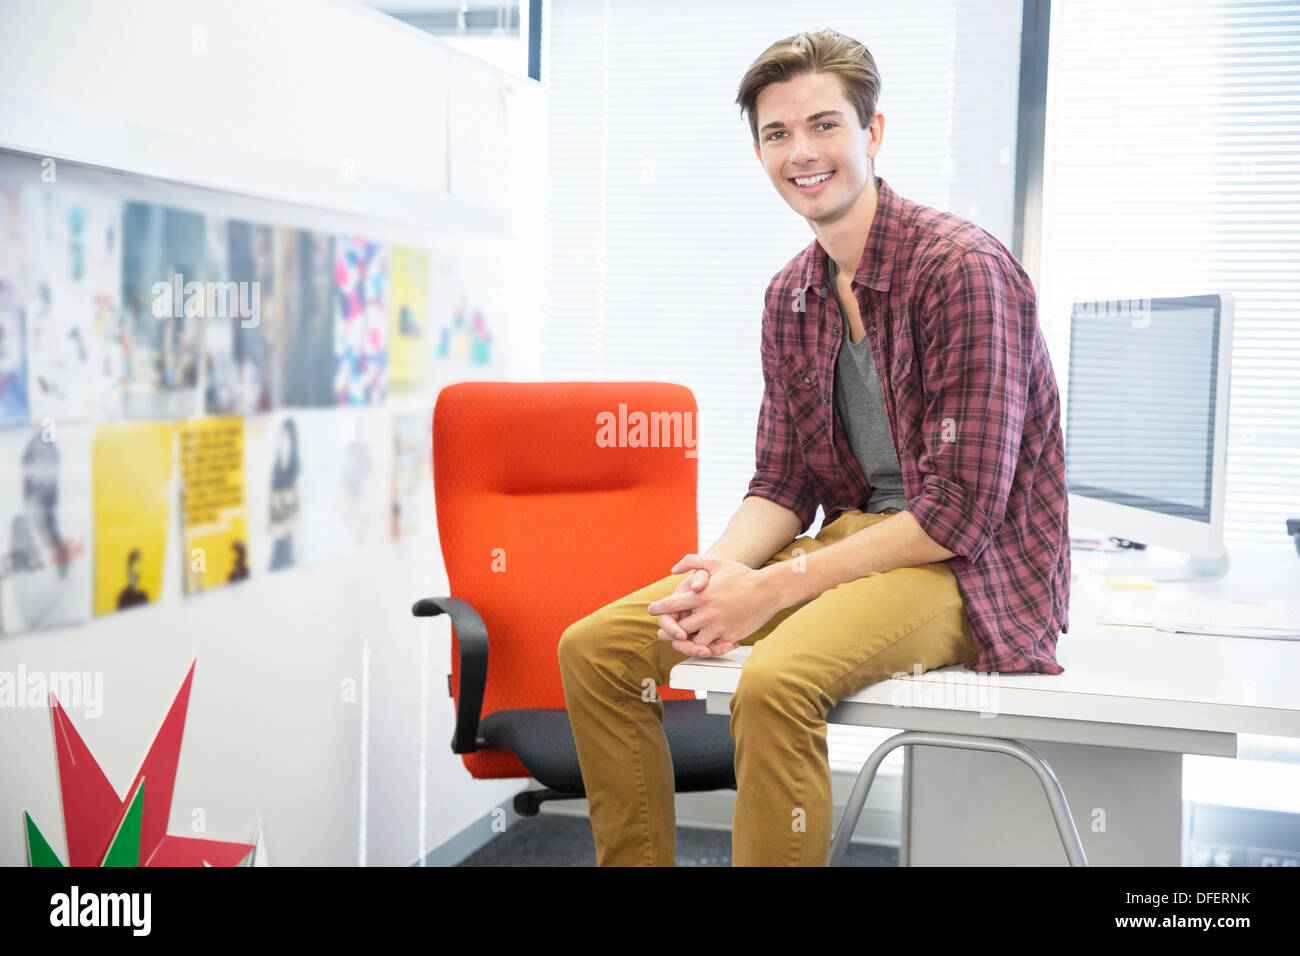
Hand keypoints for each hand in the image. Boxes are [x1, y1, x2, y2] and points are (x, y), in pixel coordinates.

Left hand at [647, 554, 778, 658]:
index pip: (670, 605)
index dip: (658, 609)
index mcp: (700, 596)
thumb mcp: (715, 562)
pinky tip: (701, 644)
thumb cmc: (742, 575)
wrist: (768, 590)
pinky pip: (711, 648)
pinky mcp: (728, 636)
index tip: (652, 610)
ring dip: (685, 642)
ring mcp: (717, 627)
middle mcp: (706, 613)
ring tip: (681, 640)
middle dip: (668, 630)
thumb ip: (691, 561)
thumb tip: (673, 570)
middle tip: (663, 630)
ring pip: (692, 643)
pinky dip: (704, 647)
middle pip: (677, 629)